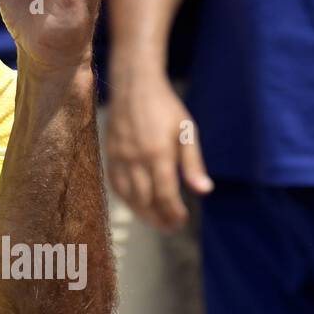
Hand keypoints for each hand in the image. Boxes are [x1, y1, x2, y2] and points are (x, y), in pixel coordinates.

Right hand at [107, 67, 212, 229]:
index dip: (173, 213)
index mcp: (158, 153)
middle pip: (145, 200)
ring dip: (141, 213)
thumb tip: (203, 190)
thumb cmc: (165, 106)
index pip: (165, 195)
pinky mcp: (109, 154)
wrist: (134, 85)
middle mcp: (136, 159)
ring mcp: (119, 157)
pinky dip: (126, 199)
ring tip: (155, 221)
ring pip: (128, 196)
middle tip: (171, 228)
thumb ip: (193, 164)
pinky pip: (115, 184)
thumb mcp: (187, 131)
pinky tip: (136, 204)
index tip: (182, 221)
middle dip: (159, 218)